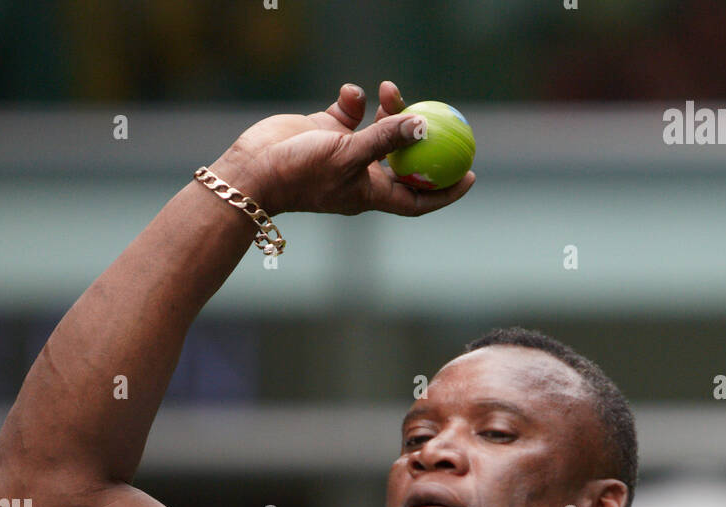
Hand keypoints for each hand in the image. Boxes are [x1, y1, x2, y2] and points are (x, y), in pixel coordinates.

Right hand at [215, 79, 474, 217]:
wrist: (255, 168)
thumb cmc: (301, 173)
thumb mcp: (348, 155)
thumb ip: (385, 138)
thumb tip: (422, 126)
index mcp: (371, 193)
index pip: (418, 198)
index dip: (446, 191)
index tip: (471, 175)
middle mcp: (361, 174)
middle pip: (403, 158)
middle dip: (419, 136)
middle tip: (436, 113)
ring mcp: (344, 152)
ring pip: (380, 129)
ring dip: (390, 109)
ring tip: (389, 88)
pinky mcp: (327, 130)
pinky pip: (352, 112)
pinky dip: (356, 99)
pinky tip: (352, 92)